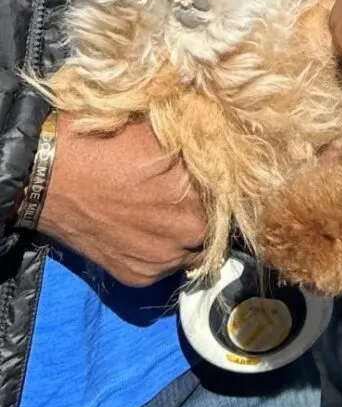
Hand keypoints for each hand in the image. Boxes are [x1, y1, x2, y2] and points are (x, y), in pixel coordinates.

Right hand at [38, 116, 206, 286]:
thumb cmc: (102, 143)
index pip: (228, 193)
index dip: (219, 184)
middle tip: (185, 198)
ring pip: (191, 250)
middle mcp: (187, 228)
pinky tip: (141, 232)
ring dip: (183, 236)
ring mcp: (163, 257)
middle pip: (213, 225)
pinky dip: (158, 253)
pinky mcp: (139, 276)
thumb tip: (210, 146)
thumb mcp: (155, 130)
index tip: (208, 179)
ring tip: (160, 216)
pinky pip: (164, 268)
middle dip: (204, 213)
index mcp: (198, 188)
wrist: (49, 176)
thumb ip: (190, 147)